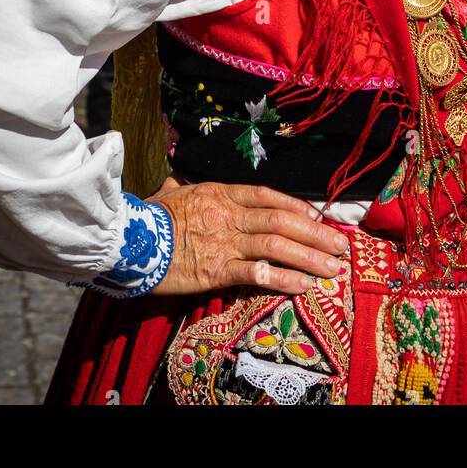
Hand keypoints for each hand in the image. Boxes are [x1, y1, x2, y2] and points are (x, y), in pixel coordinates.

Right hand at [148, 179, 349, 296]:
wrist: (127, 238)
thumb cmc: (147, 216)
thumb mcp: (167, 194)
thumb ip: (179, 187)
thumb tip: (175, 180)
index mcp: (221, 193)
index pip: (268, 196)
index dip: (297, 205)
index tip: (319, 216)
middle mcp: (229, 215)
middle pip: (281, 221)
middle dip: (315, 234)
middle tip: (340, 246)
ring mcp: (225, 242)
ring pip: (277, 246)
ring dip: (309, 258)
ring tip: (332, 269)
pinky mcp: (216, 270)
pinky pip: (257, 273)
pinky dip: (283, 280)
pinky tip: (303, 287)